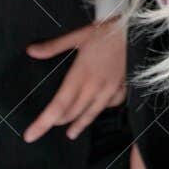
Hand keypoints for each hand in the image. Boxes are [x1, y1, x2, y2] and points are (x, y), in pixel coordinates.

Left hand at [23, 17, 125, 142]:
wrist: (138, 32)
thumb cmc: (107, 32)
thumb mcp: (78, 36)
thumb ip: (53, 46)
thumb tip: (31, 51)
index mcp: (80, 76)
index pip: (58, 106)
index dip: (43, 123)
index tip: (30, 136)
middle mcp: (94, 88)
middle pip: (72, 113)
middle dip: (58, 121)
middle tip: (47, 125)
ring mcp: (110, 91)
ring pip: (91, 114)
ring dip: (79, 124)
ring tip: (71, 133)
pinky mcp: (122, 88)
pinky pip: (110, 105)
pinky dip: (101, 111)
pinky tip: (98, 110)